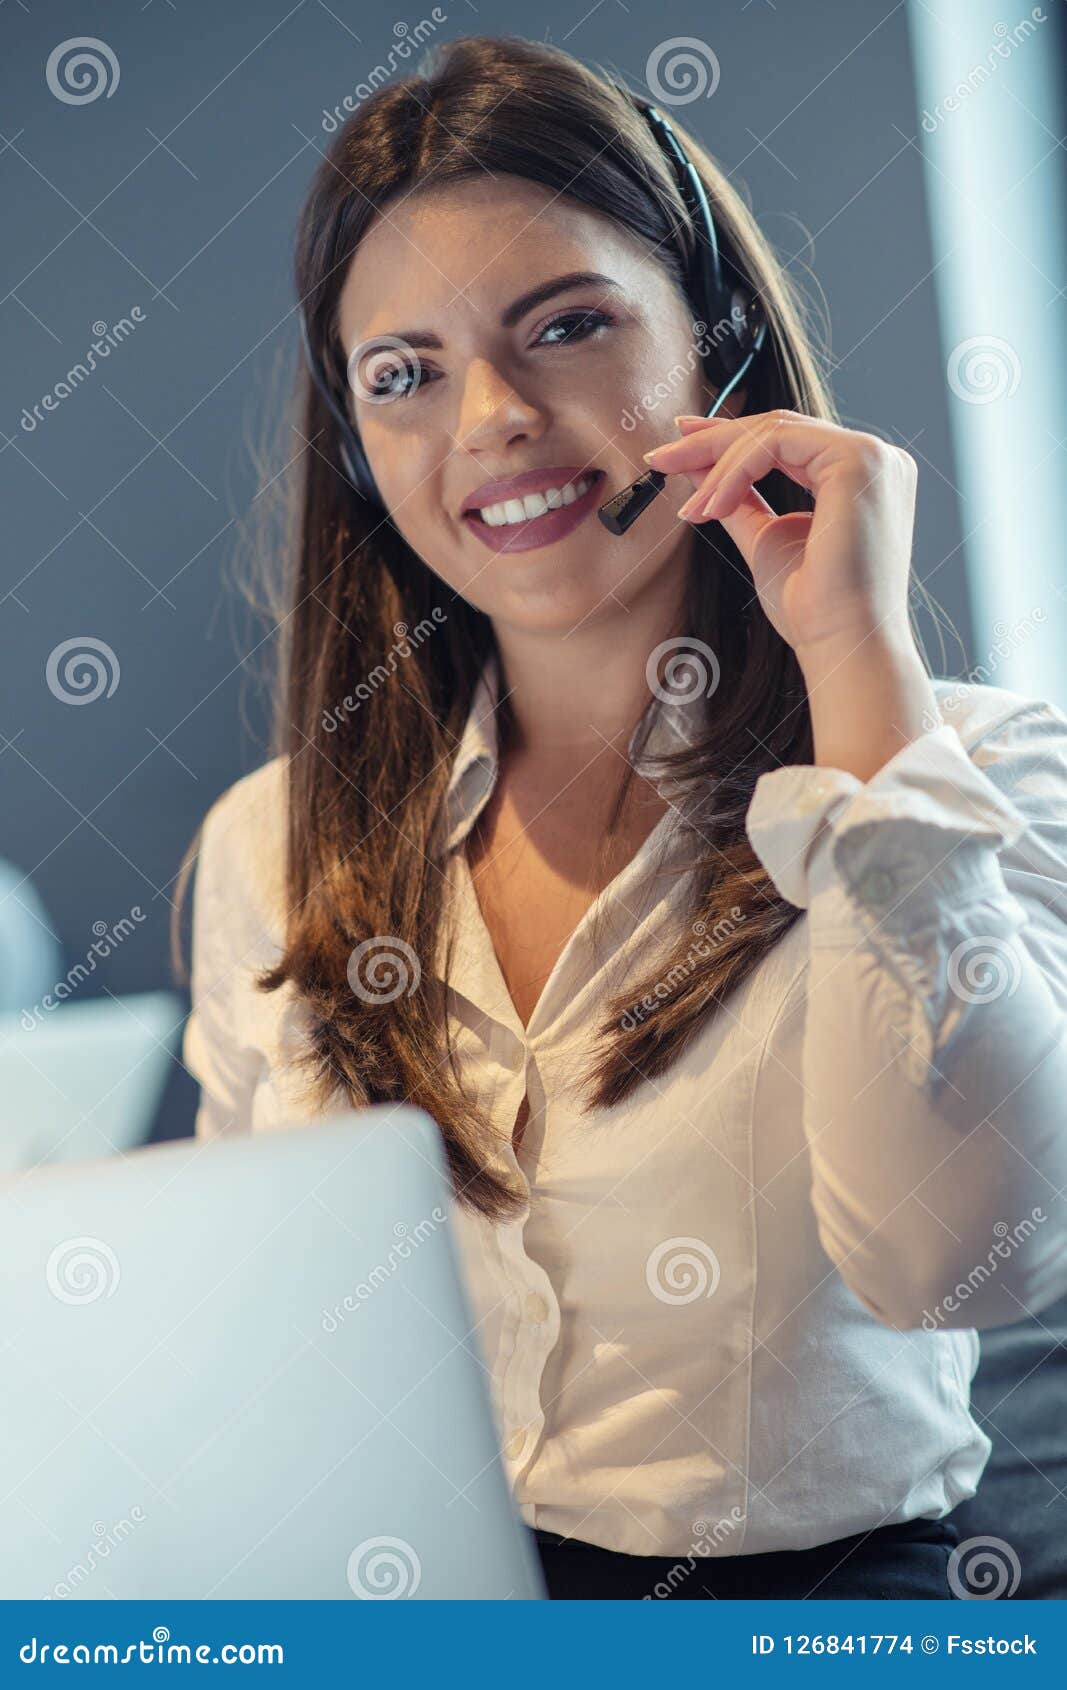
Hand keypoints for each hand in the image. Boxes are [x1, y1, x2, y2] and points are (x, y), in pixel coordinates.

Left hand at [643, 409, 939, 782]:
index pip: (786, 439)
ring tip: (690, 507)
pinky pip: (776, 444)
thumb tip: (695, 466)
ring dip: (717, 463)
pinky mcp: (858, 461)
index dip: (728, 437)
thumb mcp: (764, 538)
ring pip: (773, 431)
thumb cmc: (811, 608)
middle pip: (777, 427)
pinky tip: (712, 507)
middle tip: (660, 458)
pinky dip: (734, 472)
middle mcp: (874, 459)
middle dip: (711, 441)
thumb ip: (736, 498)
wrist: (841, 645)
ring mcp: (871, 457)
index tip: (680, 445)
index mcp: (858, 477)